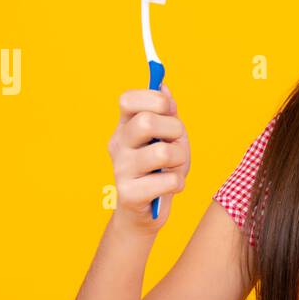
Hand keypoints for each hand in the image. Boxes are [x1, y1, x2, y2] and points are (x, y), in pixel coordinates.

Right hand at [108, 82, 189, 234]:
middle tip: (177, 143)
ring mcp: (120, 169)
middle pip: (145, 122)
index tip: (169, 110)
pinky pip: (168, 180)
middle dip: (174, 130)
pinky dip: (178, 183)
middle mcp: (117, 144)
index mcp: (124, 126)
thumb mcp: (168, 137)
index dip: (154, 99)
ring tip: (175, 168)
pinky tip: (170, 187)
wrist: (144, 213)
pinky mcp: (129, 194)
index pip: (127, 99)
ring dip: (181, 160)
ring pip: (162, 152)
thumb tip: (163, 86)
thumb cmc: (159, 170)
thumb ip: (167, 112)